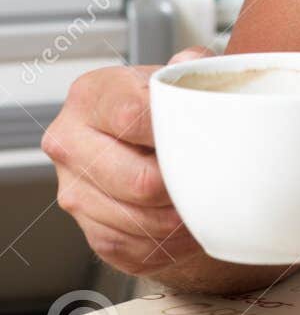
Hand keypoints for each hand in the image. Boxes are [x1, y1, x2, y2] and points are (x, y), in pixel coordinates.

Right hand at [43, 49, 210, 276]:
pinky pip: (136, 250)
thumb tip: (189, 65)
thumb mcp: (177, 77)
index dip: (175, 132)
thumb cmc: (162, 110)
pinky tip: (190, 225)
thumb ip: (190, 65)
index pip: (131, 117)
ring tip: (208, 204)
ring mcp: (74, 192)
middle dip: (184, 185)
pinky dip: (171, 244)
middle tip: (213, 179)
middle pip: (139, 181)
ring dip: (182, 220)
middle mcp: (69, 144)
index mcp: (90, 96)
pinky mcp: (90, 232)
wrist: (142, 146)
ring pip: (140, 222)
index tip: (204, 136)